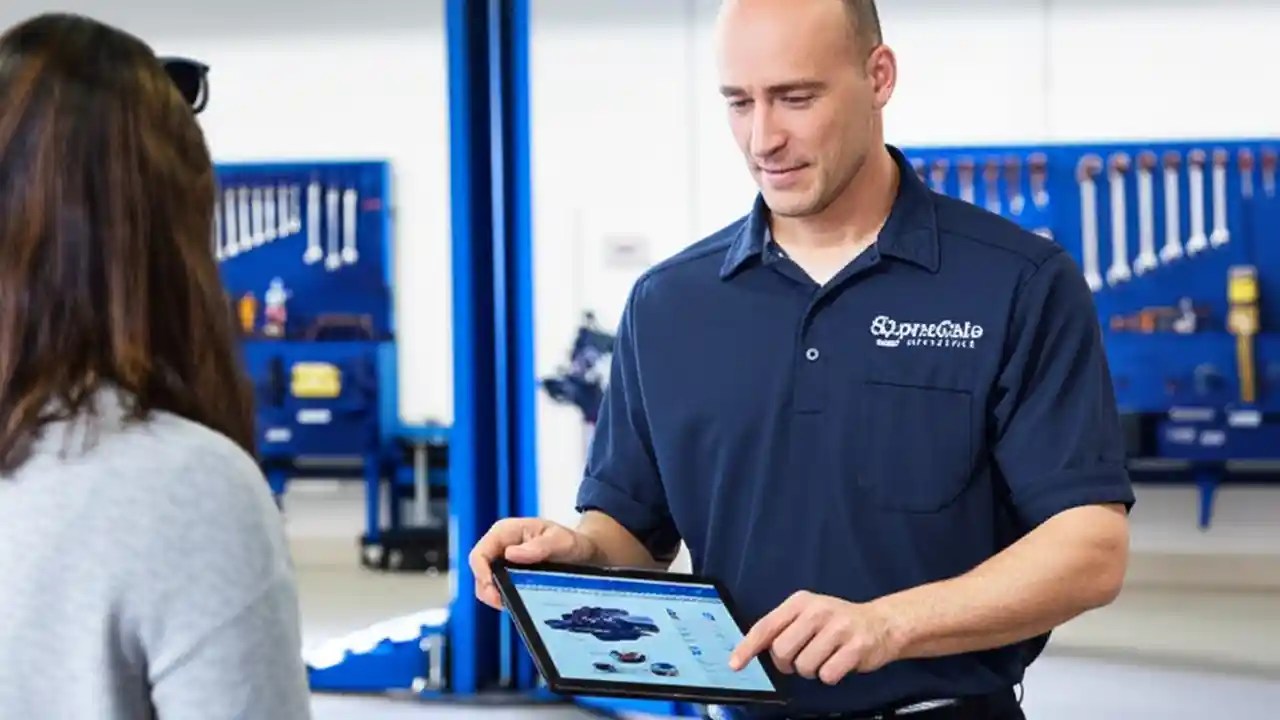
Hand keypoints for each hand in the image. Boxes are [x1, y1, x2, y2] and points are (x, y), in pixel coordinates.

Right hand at [469, 517, 599, 609]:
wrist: (584, 554)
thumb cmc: (572, 542)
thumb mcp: (561, 541)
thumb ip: (540, 547)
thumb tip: (511, 554)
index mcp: (506, 532)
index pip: (480, 554)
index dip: (481, 573)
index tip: (494, 590)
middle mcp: (500, 547)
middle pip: (479, 572)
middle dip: (488, 590)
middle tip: (504, 603)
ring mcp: (503, 563)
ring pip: (486, 585)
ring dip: (496, 597)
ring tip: (514, 604)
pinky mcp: (509, 577)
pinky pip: (499, 591)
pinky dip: (505, 599)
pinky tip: (519, 603)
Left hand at [728, 591, 897, 685]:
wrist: (882, 623)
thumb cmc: (838, 623)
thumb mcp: (808, 615)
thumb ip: (783, 628)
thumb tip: (753, 651)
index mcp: (800, 602)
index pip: (766, 626)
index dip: (747, 647)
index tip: (735, 664)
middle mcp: (818, 611)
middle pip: (782, 651)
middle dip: (788, 664)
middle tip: (801, 659)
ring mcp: (838, 628)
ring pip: (804, 667)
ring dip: (812, 670)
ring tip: (825, 657)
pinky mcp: (856, 647)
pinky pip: (827, 676)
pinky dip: (830, 676)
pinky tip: (839, 662)